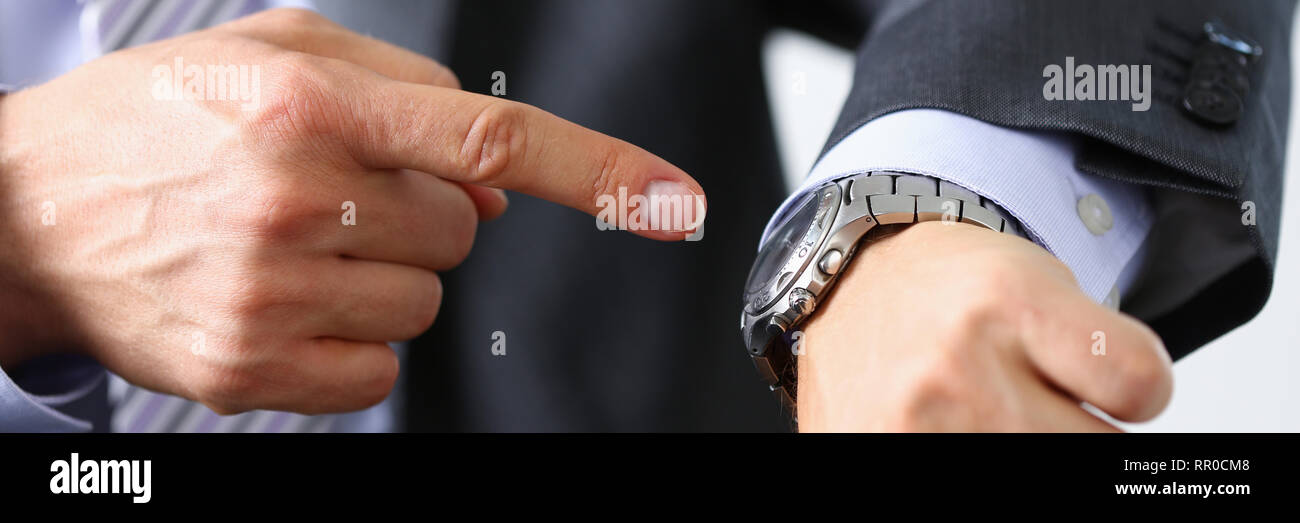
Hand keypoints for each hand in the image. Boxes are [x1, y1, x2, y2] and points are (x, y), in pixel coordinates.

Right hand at [0, 9, 703, 413]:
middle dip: (422, 215)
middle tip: (336, 196)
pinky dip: (354, 341)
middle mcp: (294, 197)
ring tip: (295, 246)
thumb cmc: (158, 121)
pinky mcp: (251, 370)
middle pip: (463, 232)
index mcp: (307, 103)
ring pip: (426, 306)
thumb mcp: (270, 52)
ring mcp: (271, 294)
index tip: (676, 201)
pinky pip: (379, 373)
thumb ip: (403, 90)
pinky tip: (285, 300)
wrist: (27, 214)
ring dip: (386, 278)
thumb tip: (500, 182)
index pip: (490, 137)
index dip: (600, 170)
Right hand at [796, 222, 1171, 431]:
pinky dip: (975, 448)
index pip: (1139, 384)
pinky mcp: (882, 450)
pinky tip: (957, 425)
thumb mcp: (1038, 281)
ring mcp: (920, 421)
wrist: (850, 285)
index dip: (1141, 388)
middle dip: (1079, 425)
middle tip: (1046, 398)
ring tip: (996, 411)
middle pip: (1093, 446)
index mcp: (1012, 301)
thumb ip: (1099, 352)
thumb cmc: (951, 288)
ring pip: (1040, 467)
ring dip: (1030, 441)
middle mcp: (962, 365)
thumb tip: (1137, 415)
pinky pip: (973, 479)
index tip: (1118, 385)